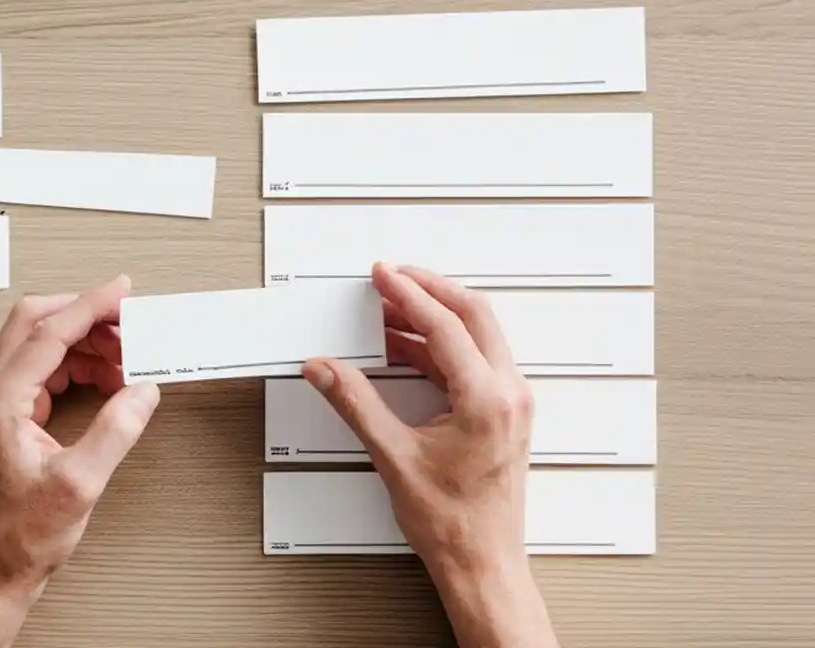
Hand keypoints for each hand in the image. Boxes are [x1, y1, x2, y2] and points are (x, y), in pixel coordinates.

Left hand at [0, 275, 160, 647]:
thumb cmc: (20, 536)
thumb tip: (142, 391)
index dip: (90, 306)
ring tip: (124, 360)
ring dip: (82, 343)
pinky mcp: (1, 415)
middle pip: (35, 324)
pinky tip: (103, 381)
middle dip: (85, 316)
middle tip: (128, 323)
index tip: (122, 292)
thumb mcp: (80, 484)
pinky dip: (72, 365)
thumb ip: (114, 430)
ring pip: (36, 344)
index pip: (48, 332)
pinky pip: (37, 369)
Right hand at [303, 262, 556, 647]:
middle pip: (473, 314)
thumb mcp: (393, 457)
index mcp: (488, 401)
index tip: (382, 276)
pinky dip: (440, 344)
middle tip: (390, 277)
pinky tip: (405, 348)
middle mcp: (509, 394)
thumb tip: (328, 370)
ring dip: (434, 316)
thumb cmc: (454, 524)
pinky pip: (475, 358)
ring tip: (388, 311)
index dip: (408, 294)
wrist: (482, 562)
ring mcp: (511, 402)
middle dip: (428, 289)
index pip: (446, 326)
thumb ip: (356, 404)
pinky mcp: (504, 411)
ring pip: (478, 333)